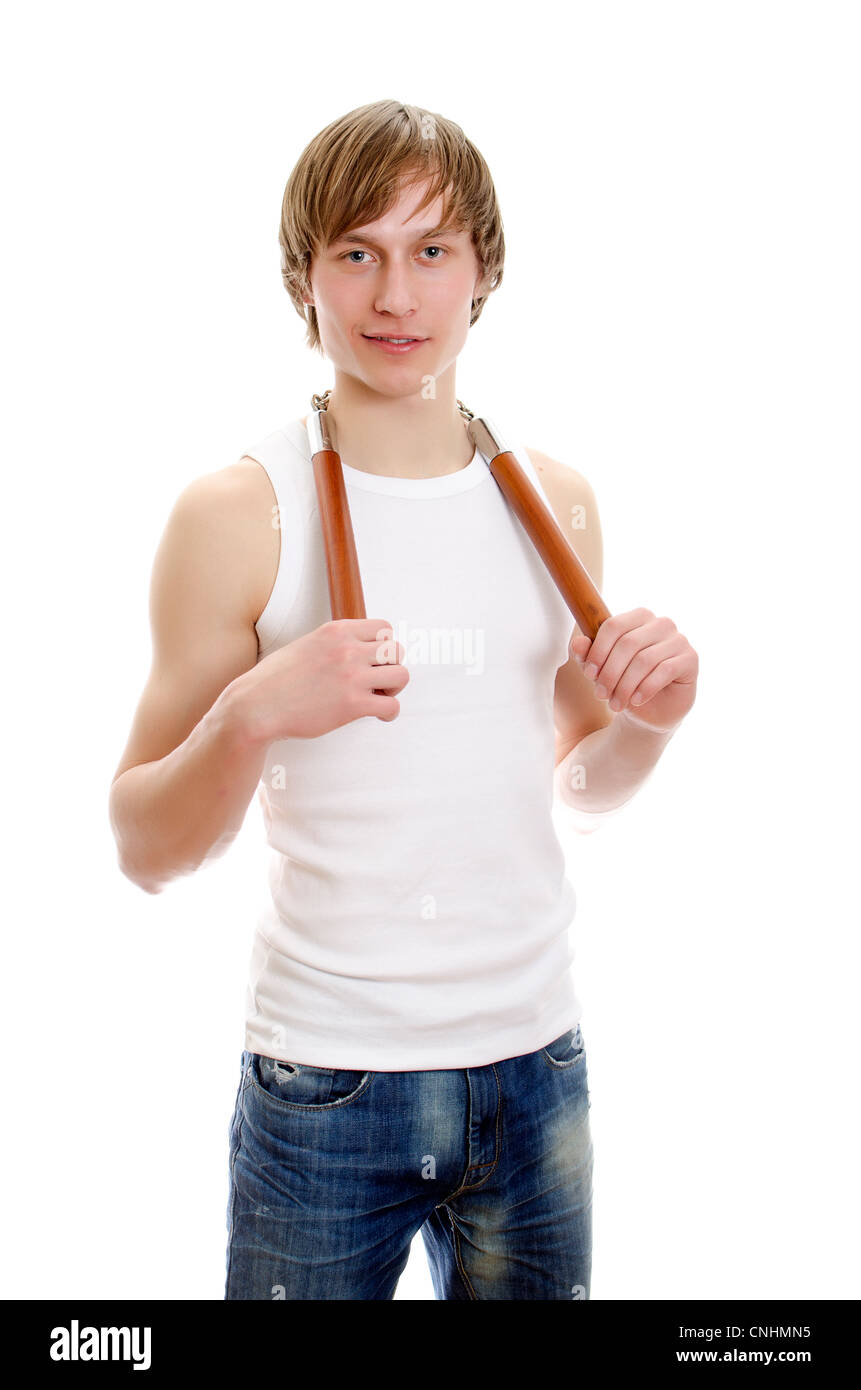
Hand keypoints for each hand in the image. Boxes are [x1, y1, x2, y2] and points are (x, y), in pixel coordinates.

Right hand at [232, 618, 408, 743]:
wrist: (256, 706)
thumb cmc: (276, 681)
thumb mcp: (306, 645)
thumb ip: (334, 643)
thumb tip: (357, 648)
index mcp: (336, 631)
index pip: (385, 628)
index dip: (384, 646)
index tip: (374, 661)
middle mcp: (347, 649)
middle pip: (397, 650)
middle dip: (391, 667)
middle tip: (378, 681)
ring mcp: (352, 676)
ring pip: (401, 676)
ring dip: (394, 689)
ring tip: (378, 697)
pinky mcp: (353, 704)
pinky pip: (392, 706)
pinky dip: (390, 712)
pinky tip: (378, 715)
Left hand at [570, 608, 697, 733]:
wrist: (652, 711)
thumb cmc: (626, 683)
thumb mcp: (602, 670)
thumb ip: (588, 655)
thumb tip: (578, 643)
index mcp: (639, 617)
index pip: (613, 626)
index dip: (597, 651)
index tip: (589, 674)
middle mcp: (661, 623)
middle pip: (627, 643)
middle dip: (610, 673)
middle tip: (600, 695)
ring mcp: (679, 639)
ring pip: (644, 660)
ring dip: (625, 686)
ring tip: (616, 704)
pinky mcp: (691, 658)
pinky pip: (664, 671)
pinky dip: (645, 688)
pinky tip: (636, 701)